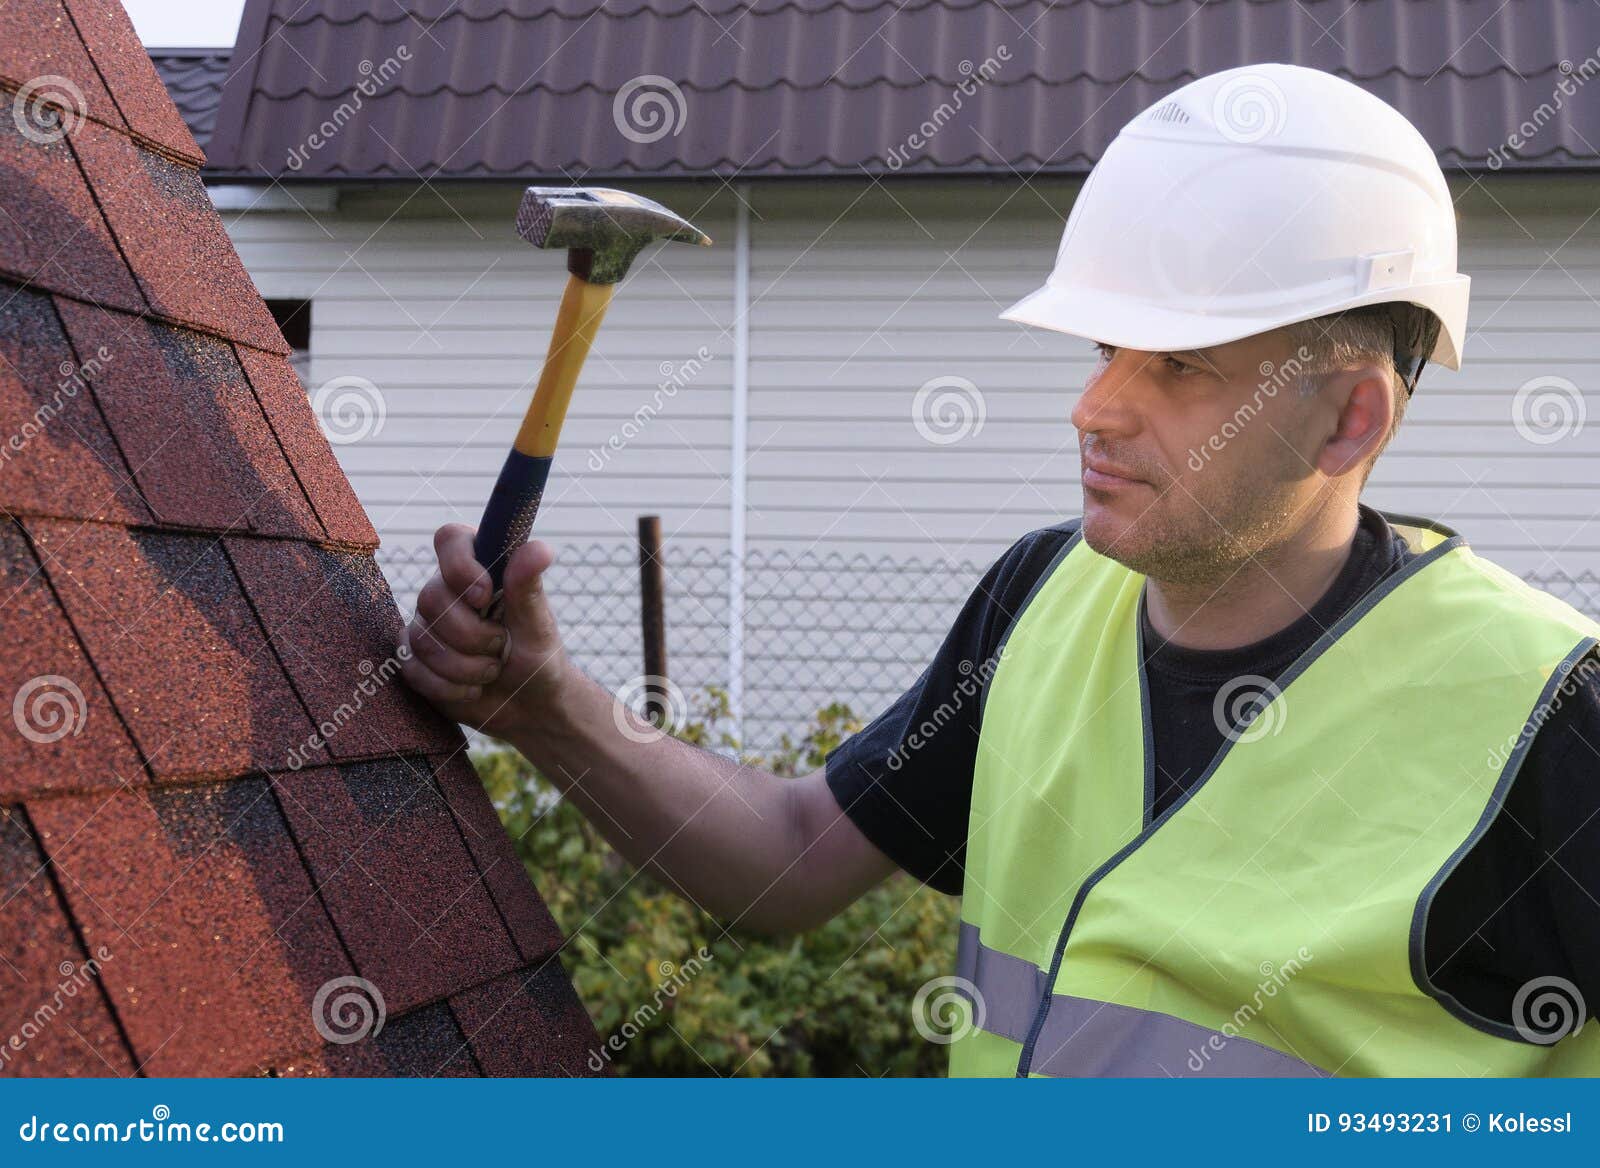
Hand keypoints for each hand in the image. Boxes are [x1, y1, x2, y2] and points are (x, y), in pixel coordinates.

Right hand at [399, 524, 568, 739]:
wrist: (528, 705)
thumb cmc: (538, 657)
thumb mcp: (538, 624)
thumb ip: (529, 587)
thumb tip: (539, 549)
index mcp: (481, 569)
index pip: (450, 539)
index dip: (459, 567)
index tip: (484, 596)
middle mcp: (448, 590)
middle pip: (431, 598)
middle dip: (471, 635)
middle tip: (502, 646)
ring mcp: (428, 624)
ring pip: (421, 639)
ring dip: (464, 666)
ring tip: (492, 670)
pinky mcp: (415, 658)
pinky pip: (412, 669)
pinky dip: (448, 687)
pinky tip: (472, 689)